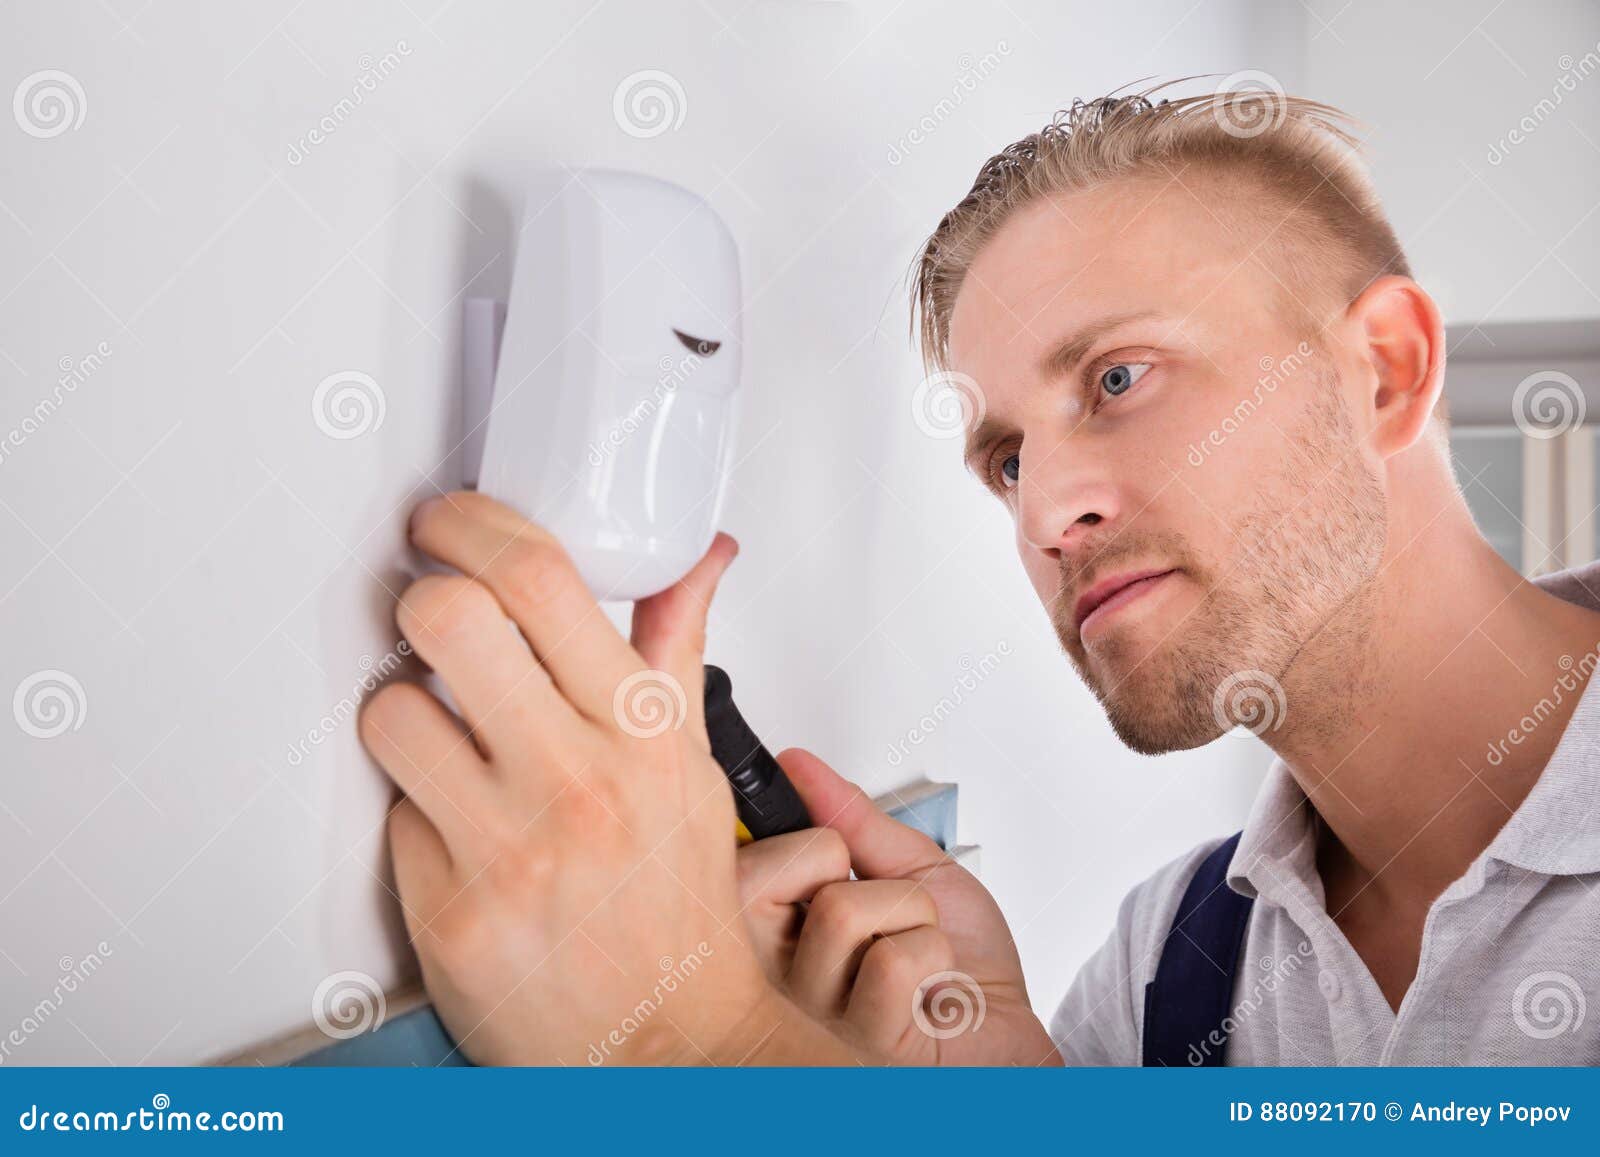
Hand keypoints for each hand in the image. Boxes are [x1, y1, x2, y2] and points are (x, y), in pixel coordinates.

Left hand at [359, 491, 838, 1064]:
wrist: (668, 1039)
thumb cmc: (677, 901)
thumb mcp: (692, 762)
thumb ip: (676, 647)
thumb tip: (700, 555)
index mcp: (640, 728)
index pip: (538, 577)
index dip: (470, 524)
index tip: (447, 523)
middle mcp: (578, 780)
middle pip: (448, 618)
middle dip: (422, 596)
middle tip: (428, 613)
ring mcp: (510, 850)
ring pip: (390, 713)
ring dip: (399, 711)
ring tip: (435, 732)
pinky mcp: (451, 913)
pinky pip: (390, 817)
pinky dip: (413, 812)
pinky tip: (455, 828)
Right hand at [736, 749, 1060, 1065]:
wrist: (1004, 1029)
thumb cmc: (960, 961)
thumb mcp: (907, 865)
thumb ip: (850, 817)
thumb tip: (797, 766)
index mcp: (779, 928)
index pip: (735, 855)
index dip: (806, 840)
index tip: (839, 859)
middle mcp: (777, 973)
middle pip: (756, 879)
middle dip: (840, 859)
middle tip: (877, 897)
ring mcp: (812, 1012)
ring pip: (839, 909)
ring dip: (910, 911)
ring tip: (916, 943)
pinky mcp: (860, 1040)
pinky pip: (887, 962)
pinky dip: (931, 952)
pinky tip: (926, 984)